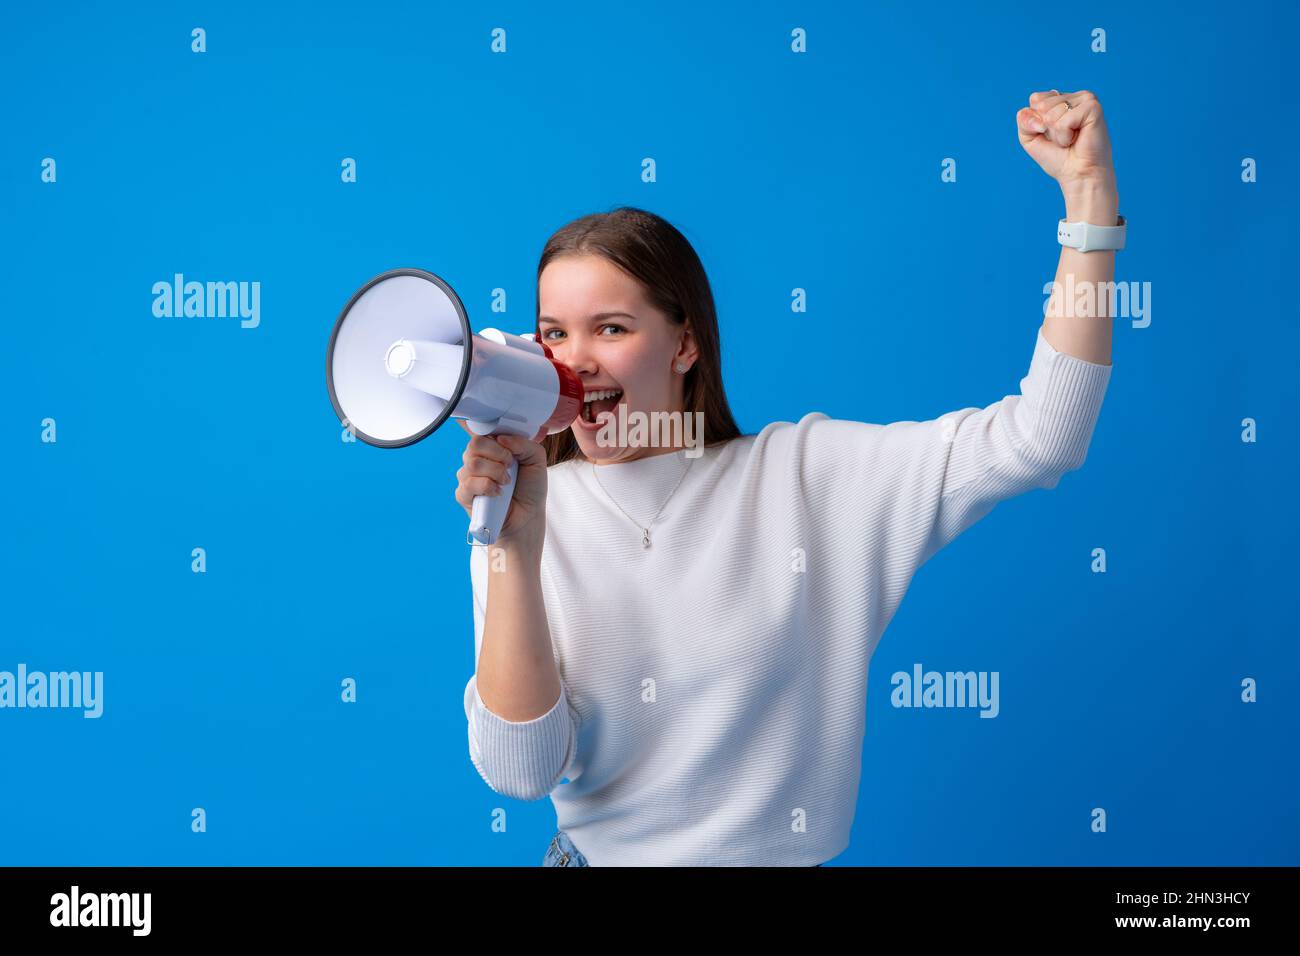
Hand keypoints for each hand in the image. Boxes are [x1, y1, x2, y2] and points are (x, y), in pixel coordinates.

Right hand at [454, 420, 548, 547]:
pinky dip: (488, 487)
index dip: (495, 437)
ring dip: (495, 472)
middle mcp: (475, 459)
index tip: (509, 450)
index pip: (481, 431)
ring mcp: (467, 477)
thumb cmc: (530, 488)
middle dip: (498, 455)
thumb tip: (502, 439)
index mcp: (490, 448)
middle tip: (509, 466)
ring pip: (473, 463)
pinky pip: (468, 483)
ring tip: (506, 482)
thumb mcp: (536, 459)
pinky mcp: (463, 494)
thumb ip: (523, 443)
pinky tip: (497, 494)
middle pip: (474, 444)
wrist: (528, 516)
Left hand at [1016, 89, 1117, 214]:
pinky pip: (1063, 122)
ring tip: (1070, 140)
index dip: (1035, 121)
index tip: (1050, 134)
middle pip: (1042, 105)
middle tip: (1063, 139)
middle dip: (1046, 128)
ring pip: (1051, 113)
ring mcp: (1086, 99)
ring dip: (1056, 134)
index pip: (1035, 99)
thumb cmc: (1058, 158)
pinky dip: (1064, 136)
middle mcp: (1074, 96)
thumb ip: (1023, 120)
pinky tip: (1077, 139)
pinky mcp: (1093, 108)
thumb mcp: (1030, 139)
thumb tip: (1031, 108)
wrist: (1078, 175)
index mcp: (1062, 99)